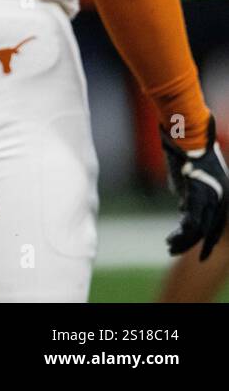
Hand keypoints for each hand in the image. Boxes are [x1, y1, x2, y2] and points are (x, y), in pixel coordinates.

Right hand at [162, 117, 228, 260]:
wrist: (189, 134)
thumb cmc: (187, 151)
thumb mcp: (190, 178)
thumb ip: (188, 195)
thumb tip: (182, 210)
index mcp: (223, 196)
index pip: (216, 227)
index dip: (208, 243)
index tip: (200, 256)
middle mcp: (222, 199)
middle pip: (208, 231)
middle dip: (191, 245)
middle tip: (172, 251)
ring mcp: (211, 197)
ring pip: (200, 229)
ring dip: (183, 241)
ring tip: (169, 246)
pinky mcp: (199, 193)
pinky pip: (192, 219)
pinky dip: (183, 231)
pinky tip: (173, 238)